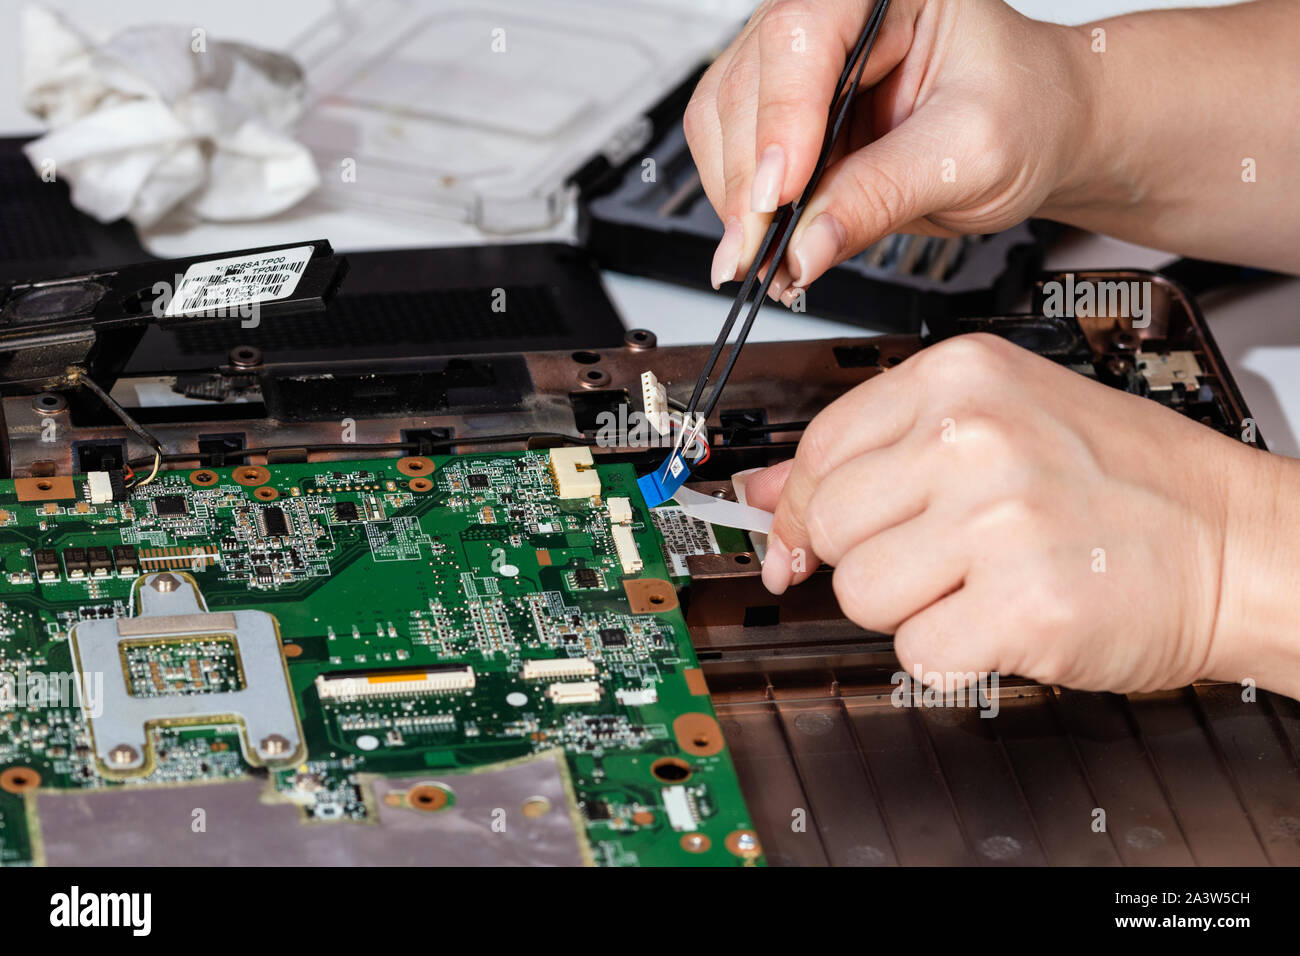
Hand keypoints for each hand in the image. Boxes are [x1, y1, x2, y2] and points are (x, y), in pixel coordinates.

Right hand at [684, 0, 1091, 298]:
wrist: (1038, 130)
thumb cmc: (1026, 111)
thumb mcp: (968, 157)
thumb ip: (881, 197)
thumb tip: (805, 247)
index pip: (800, 38)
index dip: (780, 121)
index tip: (779, 199)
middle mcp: (830, 15)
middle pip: (746, 85)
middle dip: (750, 181)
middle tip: (762, 254)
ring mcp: (798, 64)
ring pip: (722, 122)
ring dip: (738, 200)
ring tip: (768, 259)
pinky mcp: (784, 112)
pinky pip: (732, 154)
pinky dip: (744, 207)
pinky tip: (770, 242)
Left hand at [744, 333, 1299, 695]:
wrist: (1236, 542)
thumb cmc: (1121, 483)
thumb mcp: (994, 425)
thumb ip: (872, 452)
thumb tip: (760, 491)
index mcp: (959, 377)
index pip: (818, 449)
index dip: (804, 508)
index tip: (807, 536)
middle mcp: (973, 437)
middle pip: (829, 525)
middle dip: (866, 558)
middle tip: (935, 557)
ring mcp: (998, 519)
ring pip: (860, 594)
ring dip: (909, 609)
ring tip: (979, 583)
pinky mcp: (1023, 603)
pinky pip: (915, 652)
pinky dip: (951, 654)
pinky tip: (1003, 620)